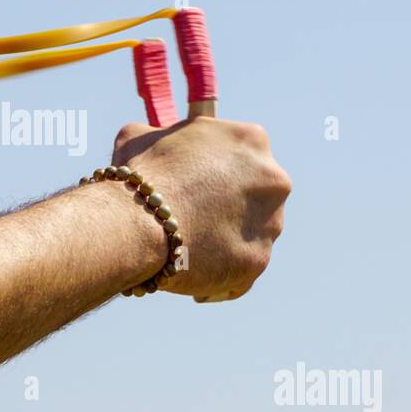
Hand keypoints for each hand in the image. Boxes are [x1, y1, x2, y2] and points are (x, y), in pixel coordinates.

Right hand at [112, 116, 290, 302]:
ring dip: (226, 241)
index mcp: (250, 140)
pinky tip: (193, 274)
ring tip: (189, 249)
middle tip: (196, 217)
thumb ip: (161, 136)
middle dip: (229, 206)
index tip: (199, 183)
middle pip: (256, 195)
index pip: (243, 155)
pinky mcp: (258, 259)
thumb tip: (154, 140)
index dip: (218, 170)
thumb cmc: (140, 176)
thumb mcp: (142, 137)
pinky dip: (221, 274)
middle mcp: (272, 178)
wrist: (138, 225)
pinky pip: (242, 270)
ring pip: (252, 234)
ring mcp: (270, 222)